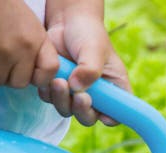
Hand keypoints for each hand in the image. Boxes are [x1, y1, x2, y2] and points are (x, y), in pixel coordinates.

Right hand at [0, 0, 58, 87]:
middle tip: (0, 68)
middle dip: (8, 79)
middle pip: (19, 83)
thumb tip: (33, 77)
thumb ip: (36, 50)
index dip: (38, 78)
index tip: (27, 74)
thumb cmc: (5, 11)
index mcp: (40, 40)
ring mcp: (2, 49)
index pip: (49, 71)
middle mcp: (24, 47)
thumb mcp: (32, 27)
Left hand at [42, 0, 130, 125]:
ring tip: (58, 81)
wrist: (66, 21)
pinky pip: (50, 99)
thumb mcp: (94, 50)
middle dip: (81, 110)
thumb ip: (89, 70)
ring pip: (67, 110)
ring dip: (62, 100)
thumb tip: (77, 88)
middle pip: (89, 117)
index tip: (101, 113)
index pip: (117, 114)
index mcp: (114, 88)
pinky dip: (48, 92)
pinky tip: (50, 77)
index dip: (110, 118)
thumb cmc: (88, 33)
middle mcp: (96, 95)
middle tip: (78, 96)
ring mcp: (75, 92)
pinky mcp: (57, 87)